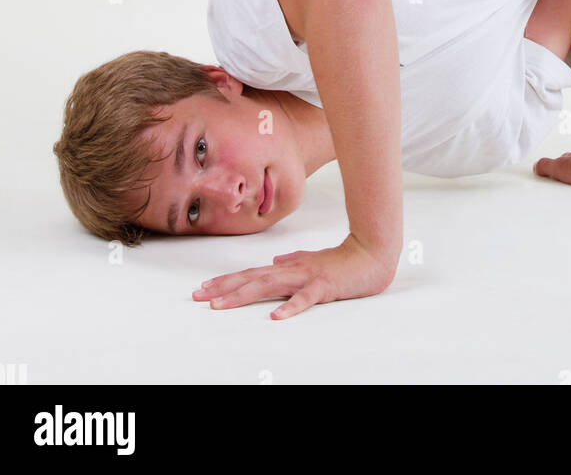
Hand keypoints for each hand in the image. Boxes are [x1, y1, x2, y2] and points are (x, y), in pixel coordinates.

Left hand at [192, 233, 398, 320]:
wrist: (372, 253)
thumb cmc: (343, 259)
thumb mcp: (313, 260)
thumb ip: (293, 260)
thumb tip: (274, 262)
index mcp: (289, 267)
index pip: (251, 273)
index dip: (227, 280)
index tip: (204, 287)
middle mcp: (292, 270)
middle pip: (252, 279)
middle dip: (224, 288)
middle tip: (198, 296)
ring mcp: (307, 277)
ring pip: (269, 286)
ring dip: (243, 295)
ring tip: (220, 306)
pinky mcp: (324, 285)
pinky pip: (305, 298)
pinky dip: (290, 307)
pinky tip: (275, 317)